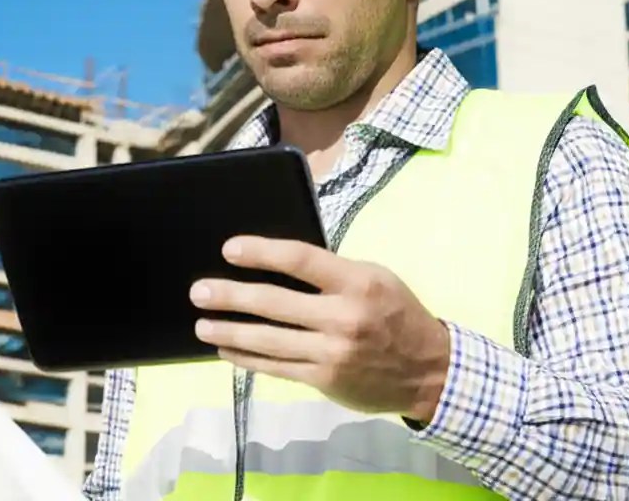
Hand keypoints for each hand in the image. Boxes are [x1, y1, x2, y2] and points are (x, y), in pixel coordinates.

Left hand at [190, 235, 450, 423]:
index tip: (229, 249)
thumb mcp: (376, 278)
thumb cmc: (396, 314)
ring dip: (229, 331)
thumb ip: (333, 272)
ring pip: (268, 340)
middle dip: (230, 296)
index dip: (261, 252)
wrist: (429, 371)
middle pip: (274, 303)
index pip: (300, 260)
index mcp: (357, 281)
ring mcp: (332, 351)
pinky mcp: (324, 379)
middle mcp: (343, 316)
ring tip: (202, 324)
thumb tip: (277, 263)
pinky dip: (246, 358)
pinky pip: (276, 367)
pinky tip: (226, 350)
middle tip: (199, 291)